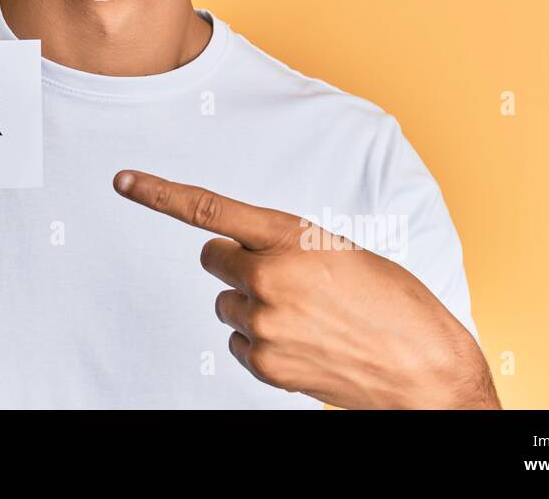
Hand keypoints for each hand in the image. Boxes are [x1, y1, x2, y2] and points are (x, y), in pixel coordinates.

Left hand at [113, 169, 498, 408]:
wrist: (425, 368)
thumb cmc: (394, 304)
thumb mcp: (340, 252)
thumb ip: (286, 246)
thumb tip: (241, 257)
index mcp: (292, 237)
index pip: (210, 208)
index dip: (159, 193)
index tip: (123, 180)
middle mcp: (270, 276)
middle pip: (212, 259)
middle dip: (236, 263)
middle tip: (281, 276)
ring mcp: (265, 323)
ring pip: (226, 304)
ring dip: (254, 305)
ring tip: (307, 316)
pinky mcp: (266, 363)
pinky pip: (238, 342)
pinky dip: (262, 341)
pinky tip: (303, 343)